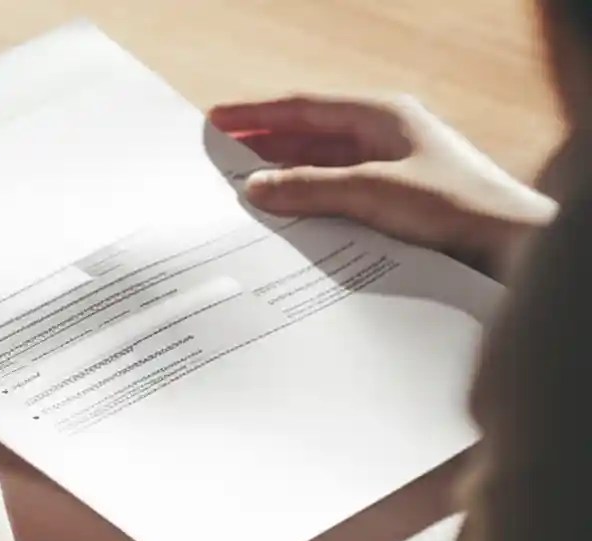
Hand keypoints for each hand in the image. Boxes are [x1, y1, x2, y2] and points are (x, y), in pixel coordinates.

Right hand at [209, 94, 556, 280]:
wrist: (511, 247)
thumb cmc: (456, 206)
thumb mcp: (372, 192)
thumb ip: (309, 187)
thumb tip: (255, 187)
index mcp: (381, 116)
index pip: (303, 108)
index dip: (255, 115)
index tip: (215, 120)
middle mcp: (384, 137)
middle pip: (309, 137)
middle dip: (263, 148)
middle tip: (218, 161)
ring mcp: (390, 170)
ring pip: (321, 169)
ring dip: (284, 180)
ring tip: (241, 194)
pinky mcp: (395, 204)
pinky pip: (337, 197)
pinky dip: (308, 203)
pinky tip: (284, 220)